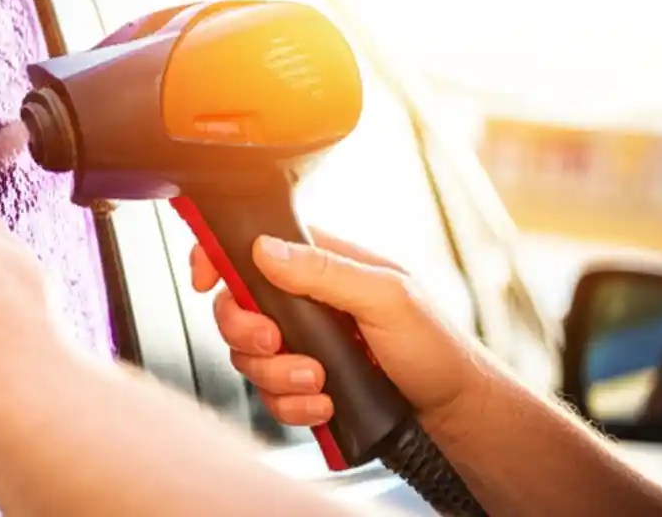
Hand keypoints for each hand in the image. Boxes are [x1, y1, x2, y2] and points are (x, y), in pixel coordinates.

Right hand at [191, 230, 491, 441]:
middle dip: (246, 331)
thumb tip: (265, 248)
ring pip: (247, 356)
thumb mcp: (388, 298)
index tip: (206, 281)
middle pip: (235, 306)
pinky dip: (290, 405)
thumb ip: (325, 271)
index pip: (253, 245)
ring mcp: (301, 344)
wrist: (454, 416)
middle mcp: (303, 301)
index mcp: (321, 263)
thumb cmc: (436, 347)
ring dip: (276, 375)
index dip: (218, 257)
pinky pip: (268, 395)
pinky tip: (324, 404)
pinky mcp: (302, 383)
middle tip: (277, 343)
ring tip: (318, 381)